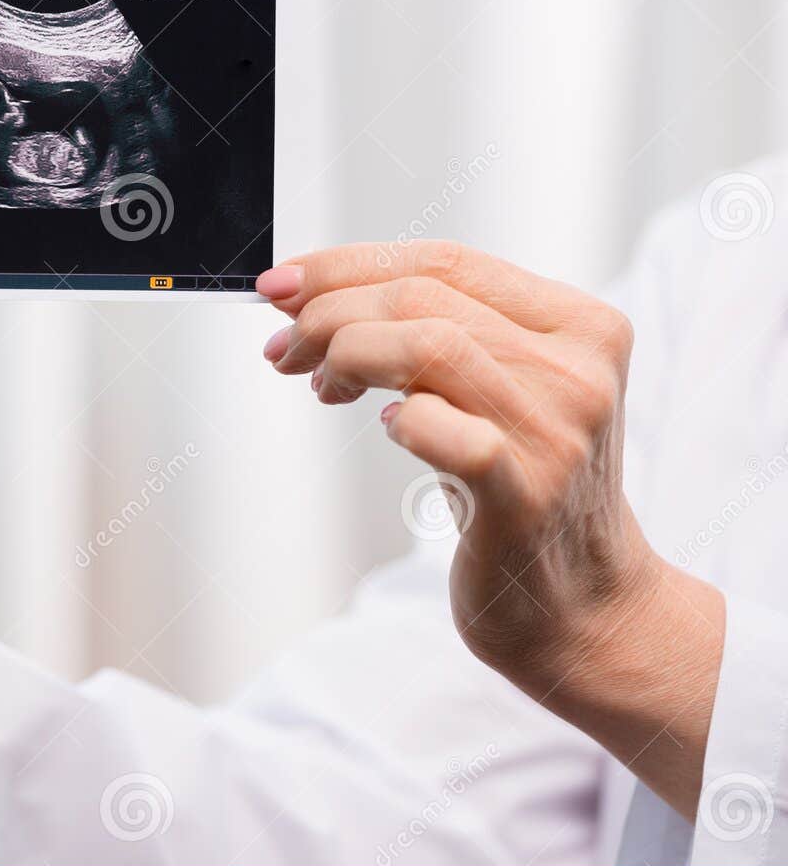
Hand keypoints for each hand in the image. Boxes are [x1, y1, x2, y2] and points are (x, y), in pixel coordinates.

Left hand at [257, 241, 722, 815]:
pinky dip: (402, 419)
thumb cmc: (521, 490)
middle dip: (328, 312)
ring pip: (428, 346)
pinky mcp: (527, 494)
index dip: (348, 264)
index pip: (444, 260)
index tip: (281, 285)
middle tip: (284, 348)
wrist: (584, 605)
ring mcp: (558, 431)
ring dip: (345, 355)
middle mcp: (578, 368)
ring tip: (321, 386)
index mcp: (578, 325)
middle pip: (423, 297)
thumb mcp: (497, 395)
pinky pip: (445, 431)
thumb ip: (437, 336)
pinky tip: (389, 429)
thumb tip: (313, 297)